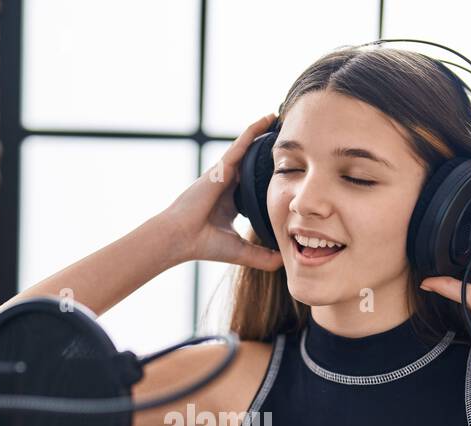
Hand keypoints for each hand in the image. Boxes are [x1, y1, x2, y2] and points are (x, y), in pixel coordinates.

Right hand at [156, 113, 284, 271]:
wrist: (180, 238)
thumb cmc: (203, 244)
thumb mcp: (240, 251)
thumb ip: (261, 256)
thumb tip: (284, 262)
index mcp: (231, 201)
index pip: (254, 185)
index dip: (268, 176)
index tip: (286, 169)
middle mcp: (228, 184)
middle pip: (252, 162)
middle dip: (267, 150)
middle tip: (290, 137)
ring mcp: (224, 173)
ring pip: (248, 148)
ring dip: (264, 132)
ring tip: (282, 118)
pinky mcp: (221, 167)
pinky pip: (241, 144)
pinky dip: (254, 130)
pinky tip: (268, 118)